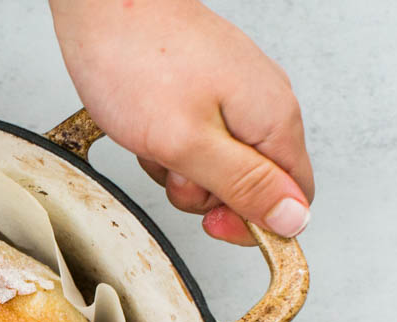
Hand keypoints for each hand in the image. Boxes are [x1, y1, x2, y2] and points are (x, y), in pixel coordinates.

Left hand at [50, 0, 313, 244]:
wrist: (102, 5)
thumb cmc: (137, 61)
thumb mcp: (189, 142)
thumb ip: (243, 185)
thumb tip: (292, 221)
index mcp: (273, 120)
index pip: (293, 197)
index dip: (255, 223)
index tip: (214, 224)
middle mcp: (262, 106)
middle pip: (250, 186)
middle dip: (205, 193)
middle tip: (173, 167)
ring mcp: (232, 96)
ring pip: (215, 166)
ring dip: (178, 169)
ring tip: (155, 140)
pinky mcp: (203, 91)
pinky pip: (192, 141)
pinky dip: (165, 146)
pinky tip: (147, 127)